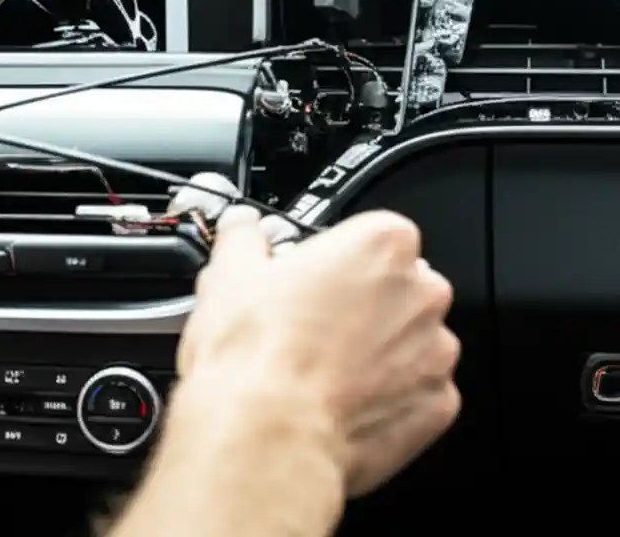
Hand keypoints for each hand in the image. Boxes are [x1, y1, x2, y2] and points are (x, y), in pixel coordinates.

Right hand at [178, 207, 460, 496]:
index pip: (369, 236)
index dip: (333, 258)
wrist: (268, 435)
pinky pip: (415, 392)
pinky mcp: (437, 406)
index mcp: (381, 245)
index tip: (307, 277)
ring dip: (375, 351)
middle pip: (396, 288)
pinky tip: (338, 402)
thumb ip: (244, 237)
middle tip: (306, 325)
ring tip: (317, 371)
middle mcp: (422, 293)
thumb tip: (242, 230)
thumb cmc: (255, 354)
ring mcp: (436, 353)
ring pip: (408, 342)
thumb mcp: (229, 272)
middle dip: (358, 304)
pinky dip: (386, 397)